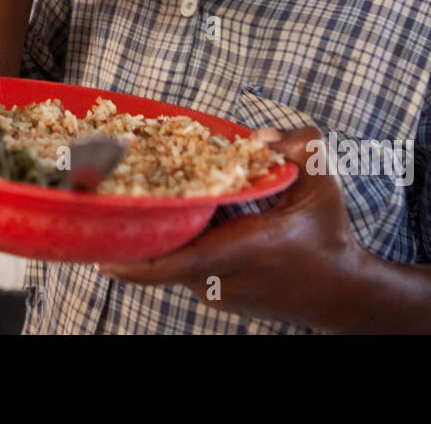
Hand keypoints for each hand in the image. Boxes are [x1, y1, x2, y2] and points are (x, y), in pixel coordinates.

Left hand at [97, 126, 367, 327]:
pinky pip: (179, 265)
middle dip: (127, 237)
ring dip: (145, 237)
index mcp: (250, 249)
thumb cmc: (329, 233)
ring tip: (111, 203)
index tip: (103, 254)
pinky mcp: (212, 293)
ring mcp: (216, 291)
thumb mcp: (325, 181)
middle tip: (91, 205)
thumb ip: (300, 147)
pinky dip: (164, 243)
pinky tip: (151, 213)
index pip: (187, 261)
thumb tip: (260, 138)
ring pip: (168, 262)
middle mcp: (226, 278)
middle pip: (163, 260)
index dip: (143, 260)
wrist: (339, 290)